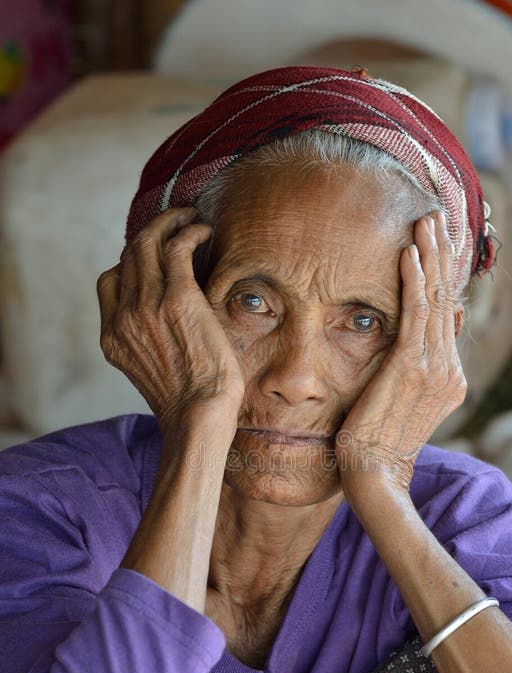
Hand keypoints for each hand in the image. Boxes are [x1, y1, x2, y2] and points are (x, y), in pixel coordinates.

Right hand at [97, 208, 244, 434]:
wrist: (198, 417)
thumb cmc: (189, 404)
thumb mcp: (153, 373)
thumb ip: (148, 343)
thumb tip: (168, 325)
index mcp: (112, 337)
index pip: (109, 280)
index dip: (131, 261)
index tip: (157, 257)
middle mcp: (123, 317)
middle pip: (128, 255)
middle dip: (152, 232)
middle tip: (177, 223)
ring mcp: (146, 305)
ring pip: (149, 242)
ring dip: (170, 221)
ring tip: (191, 217)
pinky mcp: (177, 298)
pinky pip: (176, 246)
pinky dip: (188, 230)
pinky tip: (204, 230)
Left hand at [336, 210, 465, 495]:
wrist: (373, 474)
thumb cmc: (374, 441)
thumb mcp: (397, 401)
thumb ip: (408, 369)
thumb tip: (406, 346)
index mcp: (448, 376)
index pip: (446, 315)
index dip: (441, 276)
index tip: (435, 243)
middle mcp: (449, 368)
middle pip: (447, 299)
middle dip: (441, 255)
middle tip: (436, 217)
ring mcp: (435, 368)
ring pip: (435, 299)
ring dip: (430, 256)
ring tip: (426, 222)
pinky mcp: (412, 367)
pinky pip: (416, 314)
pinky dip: (413, 281)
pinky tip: (408, 253)